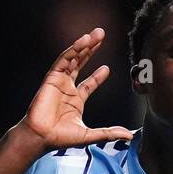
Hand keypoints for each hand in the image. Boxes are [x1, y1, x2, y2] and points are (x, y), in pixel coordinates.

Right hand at [18, 28, 134, 152]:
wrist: (42, 136)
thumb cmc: (61, 138)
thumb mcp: (90, 135)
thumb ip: (109, 133)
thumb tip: (129, 135)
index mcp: (75, 101)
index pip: (89, 84)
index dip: (97, 76)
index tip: (107, 68)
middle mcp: (68, 89)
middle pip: (81, 64)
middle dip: (92, 50)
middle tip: (102, 37)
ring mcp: (60, 82)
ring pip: (74, 58)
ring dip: (84, 45)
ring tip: (96, 34)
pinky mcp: (52, 77)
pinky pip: (64, 60)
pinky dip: (73, 50)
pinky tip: (83, 41)